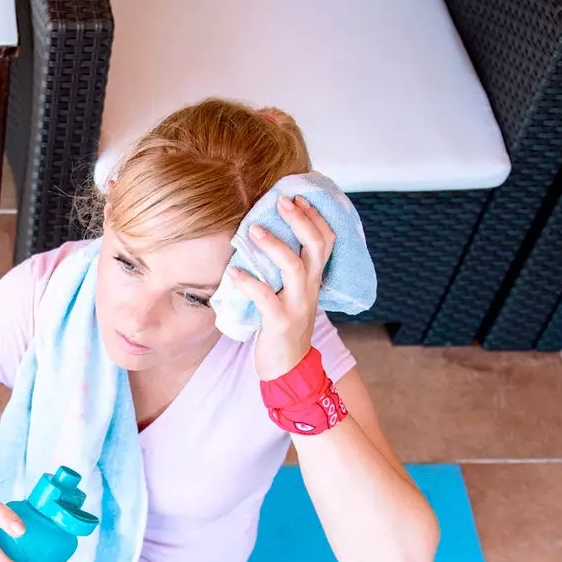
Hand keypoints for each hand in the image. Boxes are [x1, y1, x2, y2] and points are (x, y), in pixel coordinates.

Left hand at [229, 195, 335, 381]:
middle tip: (280, 202)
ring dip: (273, 244)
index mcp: (314, 278)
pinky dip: (248, 282)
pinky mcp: (279, 321)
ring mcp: (297, 304)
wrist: (288, 365)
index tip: (298, 196)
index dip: (316, 216)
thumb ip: (287, 269)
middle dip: (300, 220)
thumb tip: (265, 236)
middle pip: (316, 245)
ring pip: (293, 266)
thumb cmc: (285, 324)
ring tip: (252, 230)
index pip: (327, 240)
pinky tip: (234, 272)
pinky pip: (265, 297)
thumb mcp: (293, 292)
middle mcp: (310, 287)